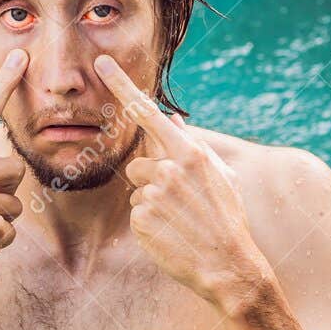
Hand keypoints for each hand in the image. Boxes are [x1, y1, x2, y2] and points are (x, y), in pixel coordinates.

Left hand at [95, 54, 270, 308]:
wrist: (228, 265)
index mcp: (190, 152)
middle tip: (180, 203)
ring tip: (179, 220)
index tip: (102, 63)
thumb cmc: (228, 219)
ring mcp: (154, 194)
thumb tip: (174, 121)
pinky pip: (136, 213)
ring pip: (137, 190)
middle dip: (153, 179)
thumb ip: (194, 146)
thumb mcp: (221, 177)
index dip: (122, 86)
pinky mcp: (141, 219)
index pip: (148, 112)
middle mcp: (169, 168)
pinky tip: (171, 234)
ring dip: (152, 202)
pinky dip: (149, 224)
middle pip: (139, 163)